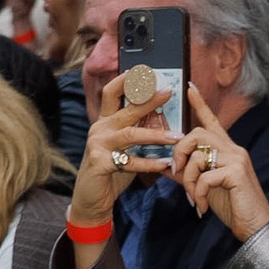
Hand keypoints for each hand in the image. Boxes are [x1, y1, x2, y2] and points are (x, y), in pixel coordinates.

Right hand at [69, 73, 181, 267]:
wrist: (92, 198)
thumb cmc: (112, 170)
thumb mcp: (126, 147)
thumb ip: (138, 131)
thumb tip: (161, 116)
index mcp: (105, 121)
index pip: (112, 93)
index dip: (126, 80)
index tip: (144, 71)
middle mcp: (100, 129)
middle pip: (126, 109)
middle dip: (148, 100)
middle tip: (168, 92)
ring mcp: (98, 145)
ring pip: (129, 135)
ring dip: (155, 135)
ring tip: (177, 136)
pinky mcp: (100, 164)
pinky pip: (128, 162)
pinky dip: (148, 164)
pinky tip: (164, 164)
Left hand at [170, 84, 268, 240]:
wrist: (255, 227)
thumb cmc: (233, 207)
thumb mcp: (205, 188)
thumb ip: (187, 174)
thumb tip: (165, 166)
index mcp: (228, 151)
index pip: (212, 122)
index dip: (200, 104)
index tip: (189, 87)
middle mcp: (234, 150)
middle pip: (197, 134)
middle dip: (180, 152)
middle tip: (178, 172)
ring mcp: (237, 160)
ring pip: (198, 156)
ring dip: (189, 181)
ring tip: (195, 198)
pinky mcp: (236, 173)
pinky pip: (205, 176)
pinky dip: (199, 193)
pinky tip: (203, 206)